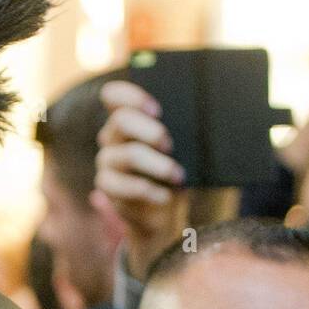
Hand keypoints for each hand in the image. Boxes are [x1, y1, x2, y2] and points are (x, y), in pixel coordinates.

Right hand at [95, 79, 188, 280]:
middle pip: (121, 120)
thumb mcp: (179, 149)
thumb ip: (178, 130)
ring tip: (178, 176)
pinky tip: (165, 197)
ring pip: (128, 155)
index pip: (113, 96)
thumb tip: (201, 118)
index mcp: (127, 119)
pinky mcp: (107, 187)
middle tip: (170, 144)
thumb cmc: (173, 171)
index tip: (157, 110)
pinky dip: (150, 191)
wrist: (162, 213)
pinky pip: (126, 186)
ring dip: (157, 165)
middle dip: (149, 130)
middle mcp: (111, 137)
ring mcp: (107, 162)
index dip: (131, 96)